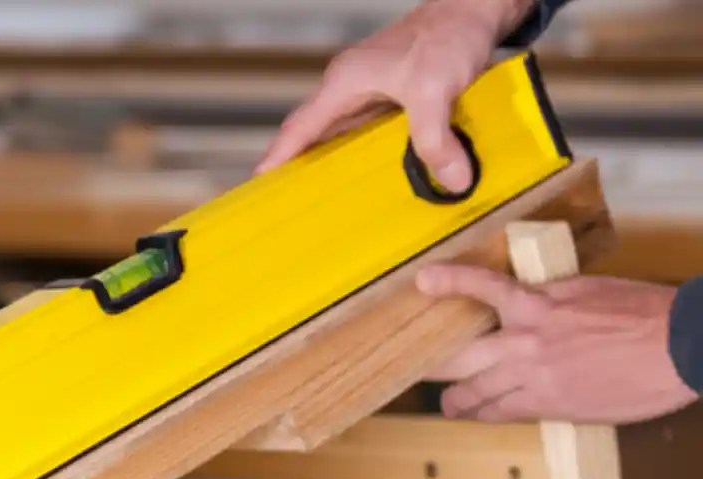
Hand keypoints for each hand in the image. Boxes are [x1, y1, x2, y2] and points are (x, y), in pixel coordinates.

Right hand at [255, 0, 533, 190]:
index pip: (300, 127)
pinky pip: (368, 133)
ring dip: (332, 163)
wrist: (473, 11)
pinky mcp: (391, 98)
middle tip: (287, 204)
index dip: (278, 156)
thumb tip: (450, 180)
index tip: (259, 184)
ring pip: (340, 135)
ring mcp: (370, 93)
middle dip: (298, 167)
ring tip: (321, 200)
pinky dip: (364, 155)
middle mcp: (350, 89)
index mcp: (344, 84)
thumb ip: (435, 138)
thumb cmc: (445, 35)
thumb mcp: (435, 90)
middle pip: (313, 134)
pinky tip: (371, 177)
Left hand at [416, 264, 698, 423]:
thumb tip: (526, 305)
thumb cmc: (642, 314)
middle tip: (417, 368)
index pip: (481, 287)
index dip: (449, 282)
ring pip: (475, 392)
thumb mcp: (587, 291)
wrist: (678, 347)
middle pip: (459, 356)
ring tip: (450, 404)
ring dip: (458, 400)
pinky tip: (480, 415)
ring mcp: (533, 375)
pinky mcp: (549, 404)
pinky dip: (488, 413)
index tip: (424, 280)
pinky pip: (503, 412)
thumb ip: (548, 300)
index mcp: (536, 303)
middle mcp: (525, 339)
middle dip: (435, 364)